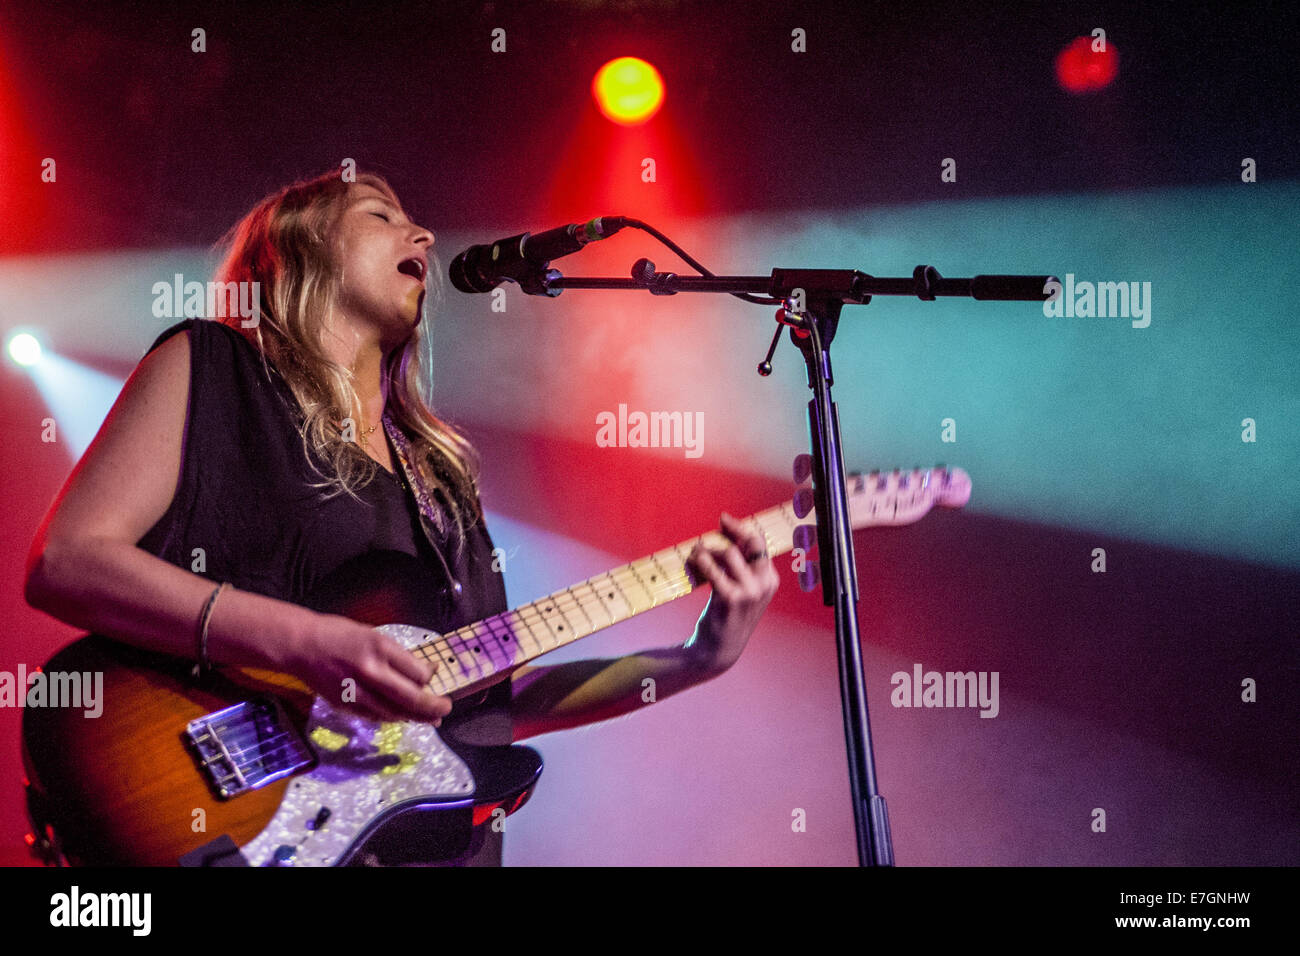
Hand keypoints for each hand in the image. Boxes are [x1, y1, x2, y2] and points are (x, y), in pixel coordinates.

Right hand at [285, 613, 453, 723]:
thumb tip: (422, 673)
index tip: (436, 677)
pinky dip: (393, 717)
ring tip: (431, 719)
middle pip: (412, 698)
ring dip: (416, 717)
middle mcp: (371, 672)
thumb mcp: (373, 635)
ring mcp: (357, 692)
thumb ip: (396, 656)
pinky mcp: (346, 706)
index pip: (419, 672)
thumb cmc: (338, 634)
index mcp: (380, 648)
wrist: (301, 646)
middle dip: (434, 707)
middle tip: (446, 708)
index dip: (432, 678)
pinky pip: (376, 717)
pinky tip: (403, 716)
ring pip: (395, 713)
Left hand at [683, 512, 779, 669]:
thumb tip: (726, 534)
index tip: (724, 520)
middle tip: (711, 531)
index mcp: (770, 580)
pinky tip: (693, 560)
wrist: (719, 649)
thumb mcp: (743, 591)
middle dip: (731, 530)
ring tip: (696, 552)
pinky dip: (701, 561)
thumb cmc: (728, 615)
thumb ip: (740, 566)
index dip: (741, 528)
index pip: (760, 544)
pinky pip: (713, 570)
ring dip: (708, 548)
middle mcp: (764, 584)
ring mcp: (749, 592)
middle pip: (751, 542)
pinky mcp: (730, 598)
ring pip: (729, 553)